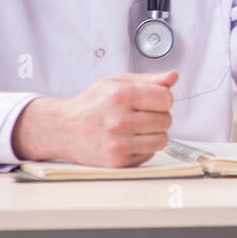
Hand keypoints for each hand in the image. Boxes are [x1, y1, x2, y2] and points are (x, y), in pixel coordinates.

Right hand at [12, 71, 177, 166]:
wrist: (64, 129)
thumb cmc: (92, 104)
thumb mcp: (116, 83)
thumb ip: (148, 80)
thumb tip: (173, 76)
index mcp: (121, 96)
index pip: (166, 98)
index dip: (163, 99)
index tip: (153, 100)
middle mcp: (119, 120)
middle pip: (166, 120)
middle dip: (159, 116)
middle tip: (142, 115)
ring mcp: (118, 143)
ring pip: (162, 140)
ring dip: (154, 134)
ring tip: (138, 128)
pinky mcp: (117, 162)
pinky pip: (149, 154)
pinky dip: (143, 147)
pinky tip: (128, 140)